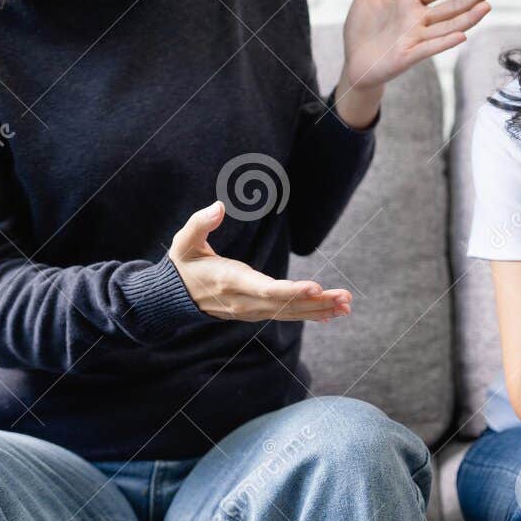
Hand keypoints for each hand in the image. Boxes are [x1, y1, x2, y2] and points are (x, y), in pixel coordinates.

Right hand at [168, 202, 351, 322]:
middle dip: (317, 302)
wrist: (173, 296)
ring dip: (319, 309)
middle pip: (285, 304)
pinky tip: (330, 314)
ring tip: (346, 305)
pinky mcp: (255, 311)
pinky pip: (285, 314)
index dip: (291, 290)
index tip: (314, 287)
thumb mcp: (185, 241)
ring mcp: (251, 310)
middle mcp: (244, 301)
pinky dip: (309, 314)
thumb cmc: (183, 263)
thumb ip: (200, 223)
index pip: (265, 289)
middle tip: (345, 299)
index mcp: (230, 281)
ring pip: (289, 312)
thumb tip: (219, 206)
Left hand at [333, 0, 497, 125]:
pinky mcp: (407, 57)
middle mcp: (419, 20)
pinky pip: (428, 48)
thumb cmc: (363, 27)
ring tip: (487, 7)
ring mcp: (415, 39)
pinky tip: (461, 35)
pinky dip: (444, 42)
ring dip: (467, 18)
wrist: (353, 60)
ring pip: (447, 27)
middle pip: (451, 7)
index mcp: (411, 1)